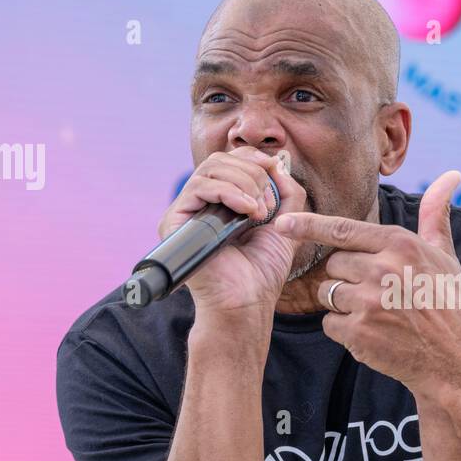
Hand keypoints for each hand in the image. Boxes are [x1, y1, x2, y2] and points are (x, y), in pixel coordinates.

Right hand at [159, 147, 306, 316]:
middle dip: (253, 173)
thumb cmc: (263, 269)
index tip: (275, 172)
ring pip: (210, 169)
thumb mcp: (284, 223)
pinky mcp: (173, 222)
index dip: (254, 159)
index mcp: (221, 201)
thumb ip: (286, 192)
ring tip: (260, 212)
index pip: (230, 160)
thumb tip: (278, 163)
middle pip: (220, 159)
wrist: (247, 301)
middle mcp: (200, 203)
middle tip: (268, 204)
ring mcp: (185, 212)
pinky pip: (197, 187)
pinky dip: (228, 193)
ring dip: (244, 183)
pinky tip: (248, 211)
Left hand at [272, 169, 460, 395]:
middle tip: (380, 294)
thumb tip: (451, 175)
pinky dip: (345, 331)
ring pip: (329, 293)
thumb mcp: (445, 256)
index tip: (282, 223)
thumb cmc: (449, 305)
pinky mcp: (359, 332)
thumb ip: (435, 216)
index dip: (308, 226)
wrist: (455, 362)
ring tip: (380, 315)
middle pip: (334, 264)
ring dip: (345, 304)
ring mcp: (368, 301)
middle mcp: (382, 268)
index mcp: (400, 244)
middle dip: (347, 278)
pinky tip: (374, 334)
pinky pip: (329, 323)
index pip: (342, 230)